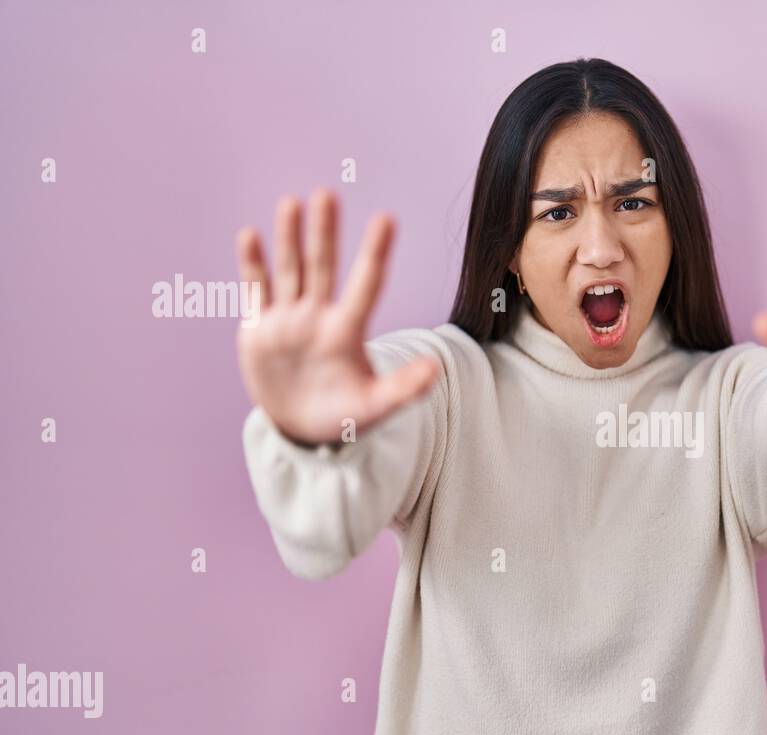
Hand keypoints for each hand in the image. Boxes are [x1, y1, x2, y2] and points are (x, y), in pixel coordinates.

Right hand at [235, 189, 439, 446]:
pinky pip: (255, 291)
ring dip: (289, 238)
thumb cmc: (345, 415)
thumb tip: (436, 370)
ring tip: (292, 203)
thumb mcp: (375, 406)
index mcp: (347, 332)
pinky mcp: (259, 329)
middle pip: (322, 267)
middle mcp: (318, 317)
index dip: (374, 254)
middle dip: (324, 233)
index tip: (386, 219)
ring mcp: (288, 320)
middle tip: (328, 194)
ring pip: (290, 271)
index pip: (365, 285)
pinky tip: (251, 235)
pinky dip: (252, 265)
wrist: (302, 429)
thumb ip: (403, 388)